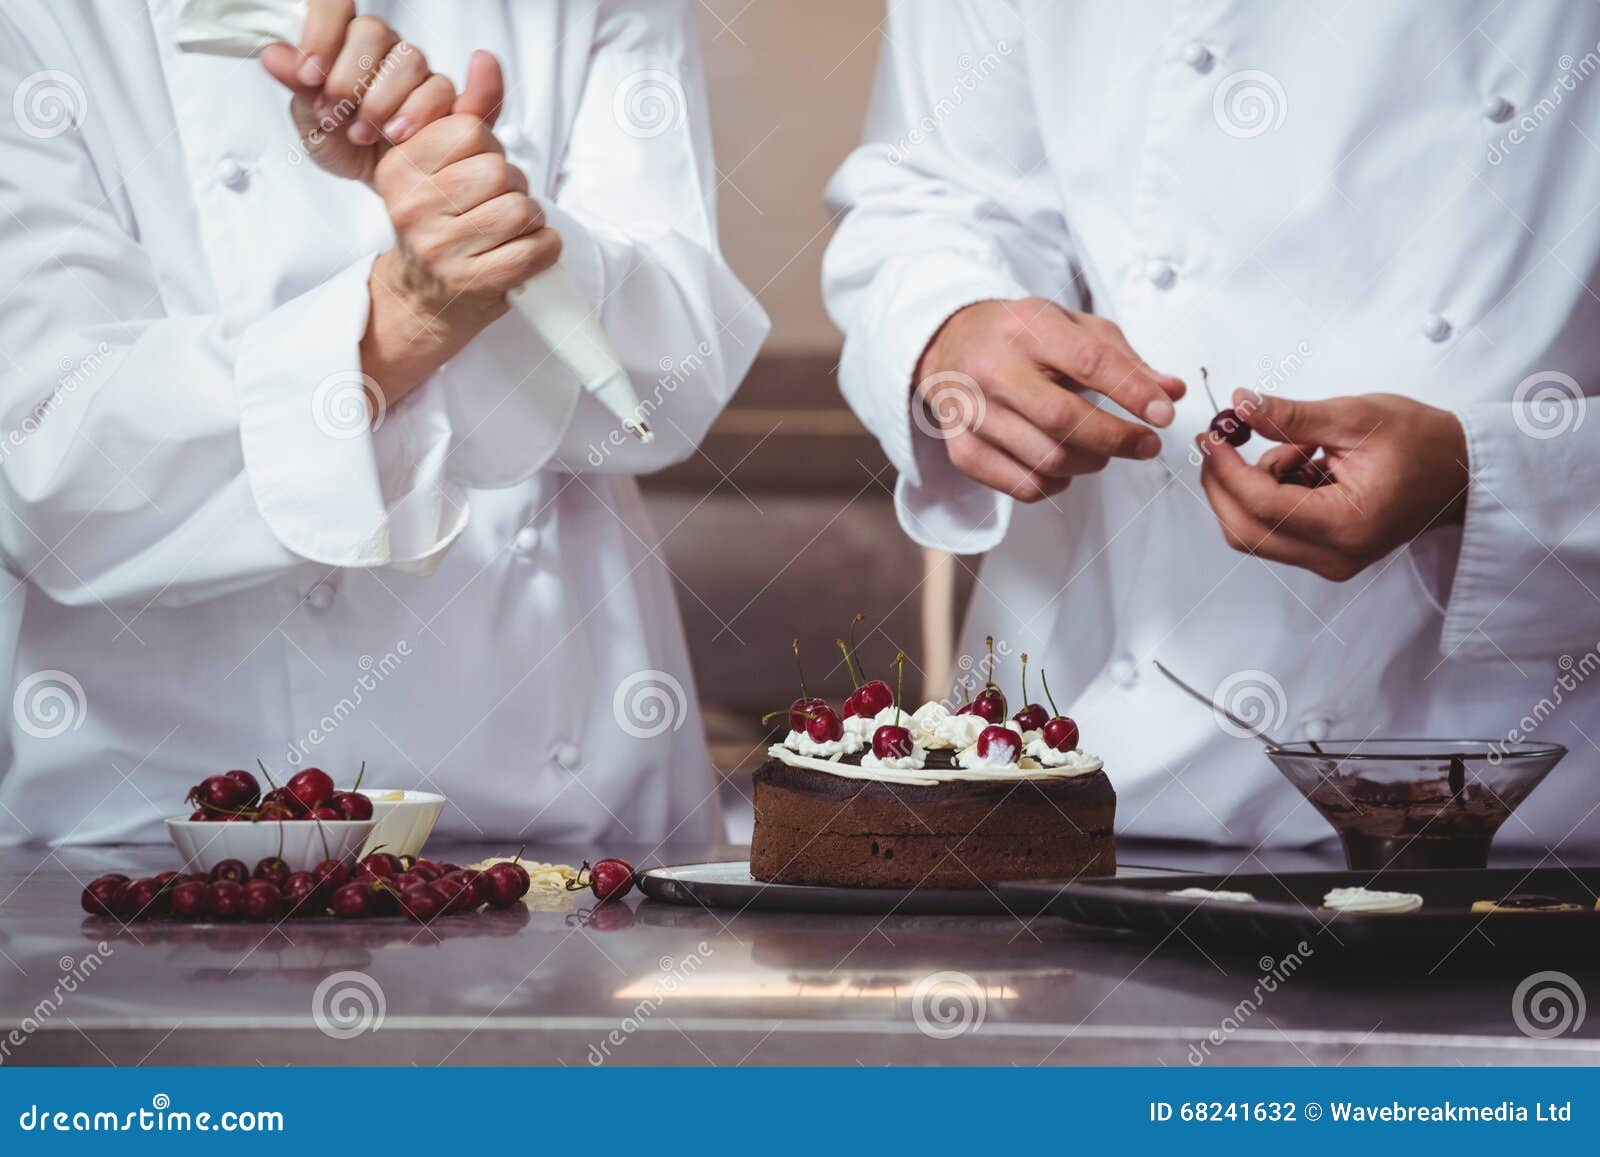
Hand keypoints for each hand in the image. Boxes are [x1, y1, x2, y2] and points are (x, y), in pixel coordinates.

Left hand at [260, 0, 455, 184]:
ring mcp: (415, 68)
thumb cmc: (343, 145)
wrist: (380, 185)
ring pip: (408, 59)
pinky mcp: (442, 95)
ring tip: (360, 135)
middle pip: (372, 30)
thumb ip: (297, 86)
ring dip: (379, 102)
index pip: (334, 5)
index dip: (321, 32)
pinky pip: (439, 88)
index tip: (309, 74)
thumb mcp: (311, 121)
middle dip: (349, 77)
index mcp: (342, 40)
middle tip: (334, 112)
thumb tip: (272, 55)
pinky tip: (395, 134)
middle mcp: (381, 46)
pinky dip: (415, 113)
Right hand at [360, 52, 561, 402]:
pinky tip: (528, 251)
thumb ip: (468, 110)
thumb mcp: (443, 162)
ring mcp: (440, 249)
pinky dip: (545, 249)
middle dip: (511, 185)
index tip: (475, 173)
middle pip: (498, 170)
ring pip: (520, 208)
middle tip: (495, 206)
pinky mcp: (472, 283)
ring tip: (509, 230)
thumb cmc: (442, 222)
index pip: (470, 132)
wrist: (424, 298)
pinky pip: (535, 249)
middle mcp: (412, 207)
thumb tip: (485, 61)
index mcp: (398, 168)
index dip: (489, 150)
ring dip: (529, 219)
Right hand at [914, 299, 1185, 501]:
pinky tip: (1064, 466)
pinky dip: (1055, 484)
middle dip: (1117, 438)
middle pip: (1063, 419)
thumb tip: (1172, 393)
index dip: (1132, 392)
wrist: (951, 344)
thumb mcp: (1073, 328)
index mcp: (1026, 328)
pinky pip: (1022, 486)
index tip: (1163, 414)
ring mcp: (972, 412)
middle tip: (1146, 444)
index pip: (1087, 361)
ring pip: (1046, 458)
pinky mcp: (962, 448)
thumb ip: (1124, 359)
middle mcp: (993, 368)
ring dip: (1090, 462)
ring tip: (1102, 450)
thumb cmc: (1022, 336)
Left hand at [1196, 390, 1469, 581]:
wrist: (1460, 472)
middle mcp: (1333, 556)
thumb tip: (1238, 404)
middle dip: (1223, 482)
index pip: (1260, 505)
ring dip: (1255, 484)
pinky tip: (1307, 463)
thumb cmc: (1423, 444)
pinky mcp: (1325, 553)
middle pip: (1244, 530)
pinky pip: (1274, 529)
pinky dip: (1273, 493)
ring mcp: (1328, 561)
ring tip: (1301, 447)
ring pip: (1254, 531)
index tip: (1210, 436)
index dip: (1225, 468)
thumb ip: (1290, 415)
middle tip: (1223, 440)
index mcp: (1345, 525)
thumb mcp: (1355, 417)